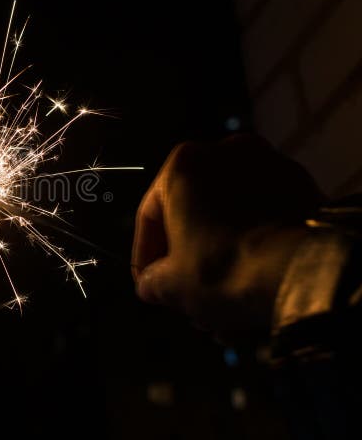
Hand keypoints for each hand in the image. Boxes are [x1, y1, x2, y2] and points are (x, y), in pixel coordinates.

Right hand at [132, 135, 323, 335]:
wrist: (300, 273)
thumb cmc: (226, 269)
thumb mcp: (171, 286)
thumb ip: (152, 281)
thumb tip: (153, 284)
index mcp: (182, 165)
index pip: (150, 216)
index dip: (145, 257)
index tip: (149, 282)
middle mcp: (224, 153)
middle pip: (193, 212)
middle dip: (189, 256)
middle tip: (187, 290)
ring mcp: (267, 165)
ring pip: (229, 214)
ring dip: (221, 250)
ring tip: (222, 293)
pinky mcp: (301, 185)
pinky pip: (263, 215)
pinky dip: (253, 241)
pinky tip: (251, 276)